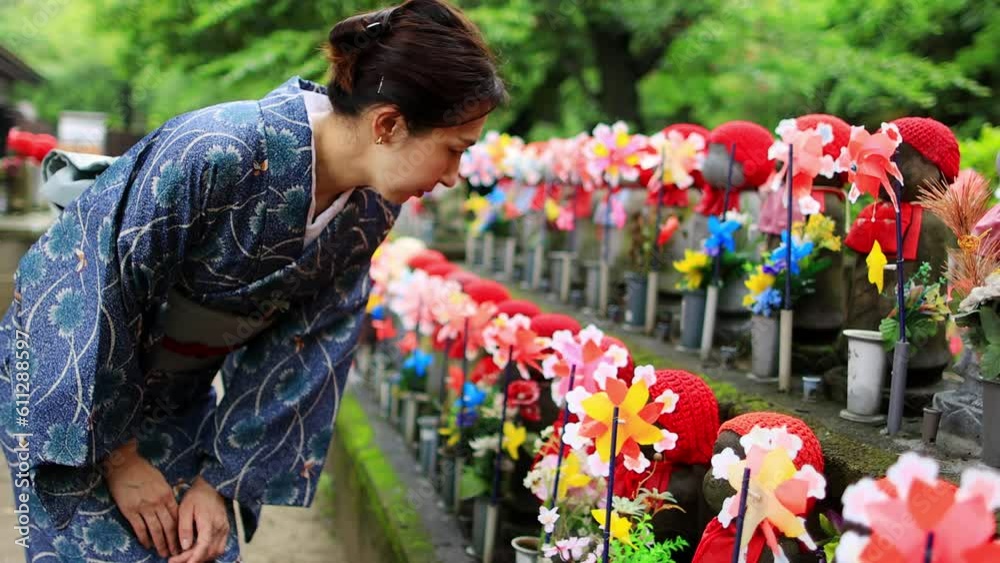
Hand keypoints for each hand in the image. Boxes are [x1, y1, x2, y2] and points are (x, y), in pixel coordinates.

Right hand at [104, 439, 180, 557]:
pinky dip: (144, 538)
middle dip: (173, 542)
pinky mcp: (130, 511)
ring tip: (163, 553)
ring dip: (160, 543)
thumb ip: (167, 495)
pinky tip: (147, 545)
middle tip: (176, 553)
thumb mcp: (161, 481)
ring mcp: (144, 507)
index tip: (184, 540)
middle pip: (168, 526)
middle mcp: (157, 503)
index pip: (177, 517)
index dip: (181, 531)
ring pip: (155, 530)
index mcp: (167, 494)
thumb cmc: (143, 471)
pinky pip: (139, 528)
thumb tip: (172, 509)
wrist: (124, 465)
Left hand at [168, 476, 230, 562]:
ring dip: (201, 558)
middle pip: (208, 552)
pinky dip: (208, 554)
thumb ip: (185, 527)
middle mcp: (220, 528)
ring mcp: (224, 529)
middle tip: (173, 561)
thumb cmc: (196, 496)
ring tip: (184, 559)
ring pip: (215, 552)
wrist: (212, 486)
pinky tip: (197, 553)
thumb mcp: (185, 508)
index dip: (192, 558)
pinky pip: (219, 547)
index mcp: (209, 522)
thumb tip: (184, 547)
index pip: (203, 546)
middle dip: (191, 560)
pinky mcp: (225, 530)